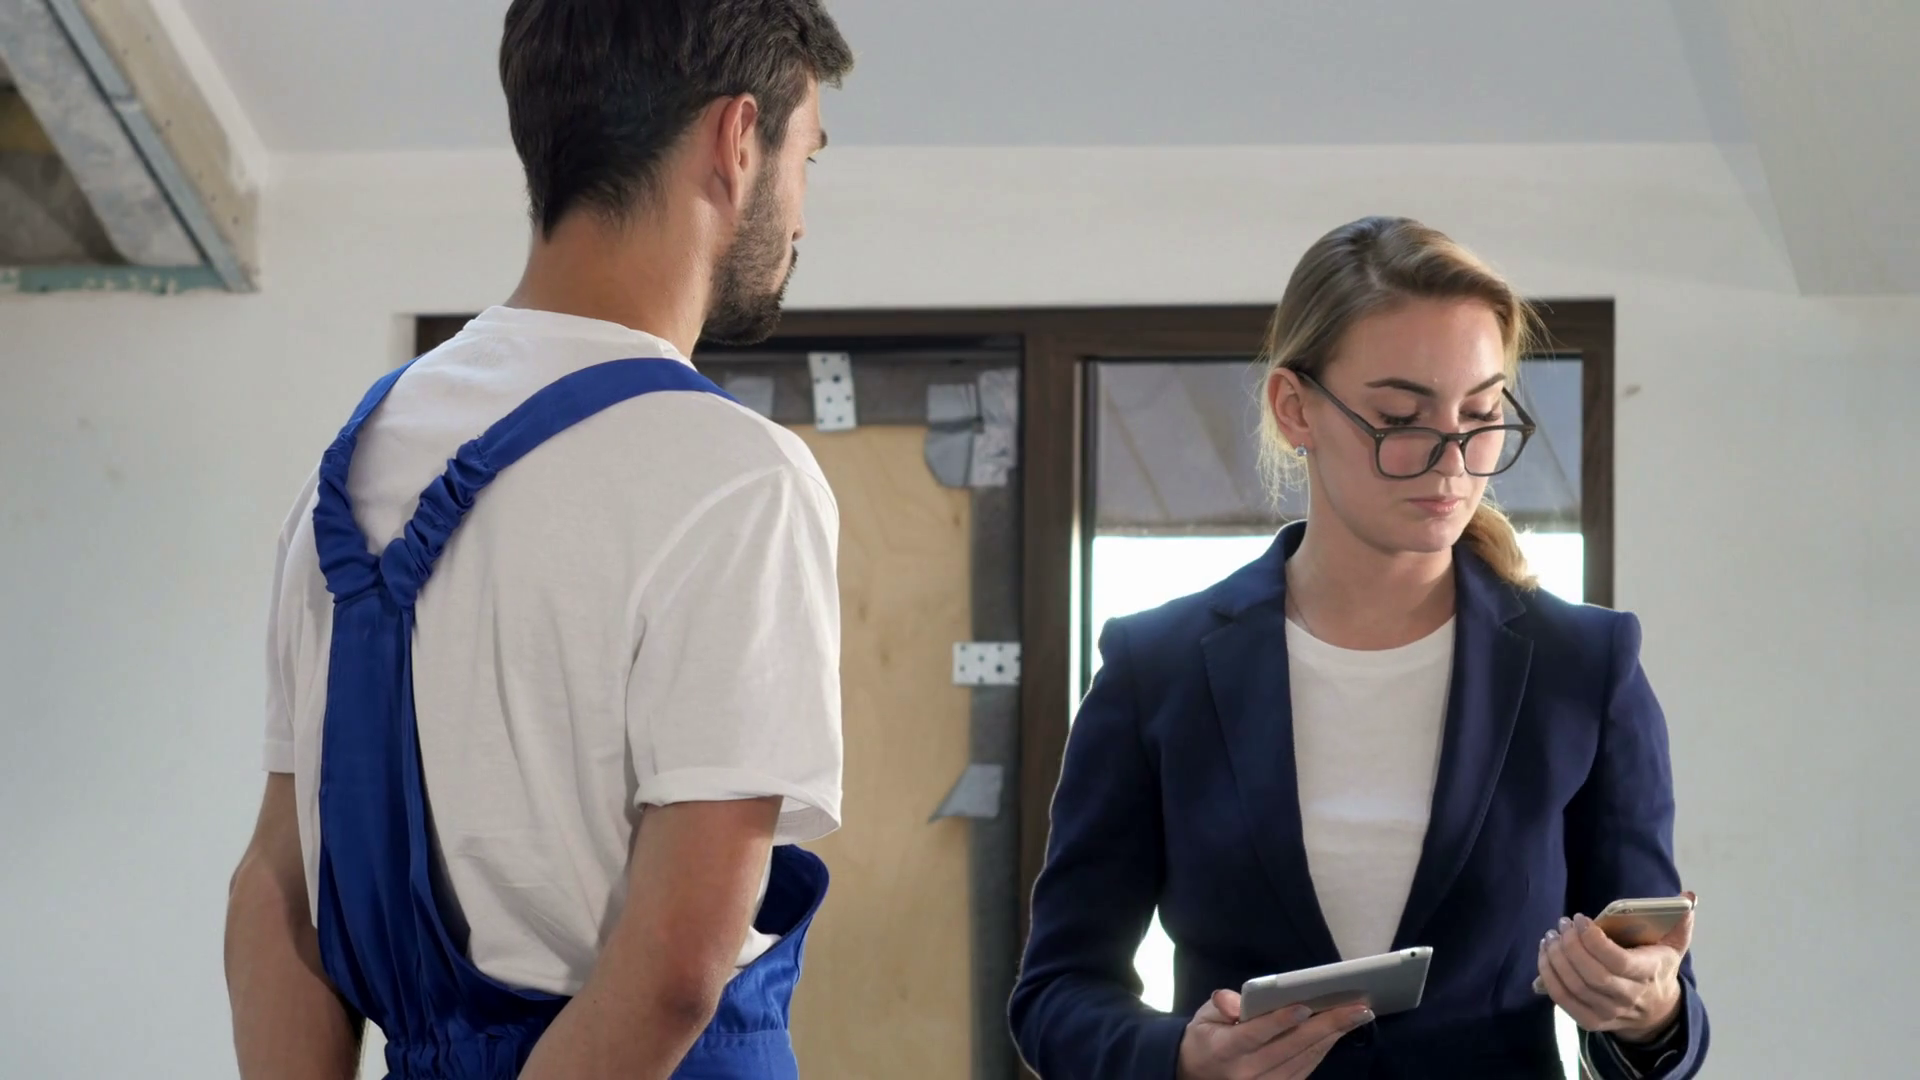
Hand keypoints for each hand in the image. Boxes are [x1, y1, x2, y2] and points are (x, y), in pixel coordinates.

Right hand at [1176, 989, 1372, 1079]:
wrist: (1199, 1075)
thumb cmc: (1206, 1037)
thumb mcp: (1204, 1016)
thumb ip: (1221, 1005)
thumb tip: (1234, 1001)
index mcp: (1224, 1049)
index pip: (1255, 1033)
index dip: (1280, 1020)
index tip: (1305, 1006)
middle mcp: (1246, 1072)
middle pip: (1291, 1047)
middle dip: (1326, 1025)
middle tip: (1357, 1008)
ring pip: (1304, 1059)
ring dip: (1333, 1036)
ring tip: (1356, 1016)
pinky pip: (1306, 1069)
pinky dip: (1324, 1048)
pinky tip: (1339, 1032)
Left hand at [1536, 893, 1692, 1042]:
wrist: (1655, 1013)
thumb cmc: (1658, 970)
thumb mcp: (1674, 947)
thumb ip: (1680, 922)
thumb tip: (1688, 897)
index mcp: (1648, 974)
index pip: (1617, 961)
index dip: (1593, 940)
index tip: (1580, 919)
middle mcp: (1628, 997)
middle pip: (1591, 974)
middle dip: (1570, 946)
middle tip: (1562, 924)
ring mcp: (1608, 1012)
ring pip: (1574, 986)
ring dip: (1555, 958)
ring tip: (1550, 936)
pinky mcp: (1590, 1021)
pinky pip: (1563, 1000)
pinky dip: (1548, 976)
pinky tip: (1545, 955)